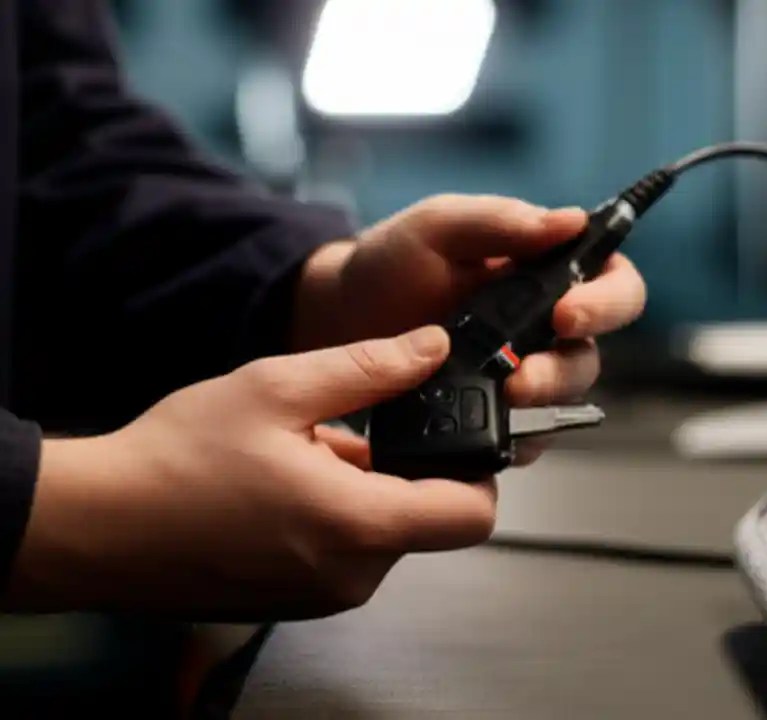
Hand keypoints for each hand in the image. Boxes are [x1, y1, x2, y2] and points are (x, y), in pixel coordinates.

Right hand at [5, 326, 491, 619]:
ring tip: (312, 450)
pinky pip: (349, 554)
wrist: (97, 525)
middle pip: (432, 522)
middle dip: (414, 470)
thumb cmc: (178, 457)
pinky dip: (340, 516)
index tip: (457, 431)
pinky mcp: (298, 601)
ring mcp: (325, 597)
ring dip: (370, 490)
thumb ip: (370, 368)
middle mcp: (354, 575)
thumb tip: (435, 346)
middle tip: (365, 426)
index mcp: (360, 525)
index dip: (481, 470)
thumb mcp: (278, 388)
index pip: (474, 515)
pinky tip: (290, 481)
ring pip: (388, 536)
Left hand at [290, 195, 645, 460]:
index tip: (567, 313)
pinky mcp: (501, 417)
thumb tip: (569, 220)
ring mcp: (526, 375)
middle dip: (563, 369)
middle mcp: (549, 328)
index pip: (615, 286)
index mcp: (551, 273)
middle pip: (592, 354)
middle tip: (524, 374)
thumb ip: (499, 219)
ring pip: (563, 401)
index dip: (607, 303)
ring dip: (539, 403)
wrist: (342, 317)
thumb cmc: (395, 262)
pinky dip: (511, 436)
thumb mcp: (439, 225)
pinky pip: (525, 437)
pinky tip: (485, 428)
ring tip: (500, 397)